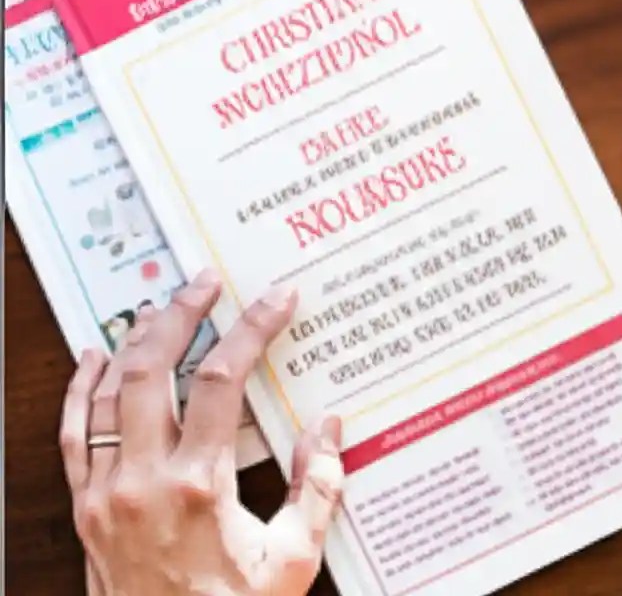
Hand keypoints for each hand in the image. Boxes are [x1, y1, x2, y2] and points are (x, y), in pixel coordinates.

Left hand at [62, 270, 343, 594]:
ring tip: (160, 308)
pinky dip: (81, 391)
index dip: (251, 330)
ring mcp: (105, 492)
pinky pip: (72, 435)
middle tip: (206, 283)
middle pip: (154, 370)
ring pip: (108, 394)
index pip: (223, 382)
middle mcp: (143, 479)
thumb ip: (317, 489)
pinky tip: (95, 360)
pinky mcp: (85, 509)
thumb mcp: (293, 559)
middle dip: (181, 316)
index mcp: (198, 486)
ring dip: (134, 343)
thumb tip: (328, 431)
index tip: (275, 301)